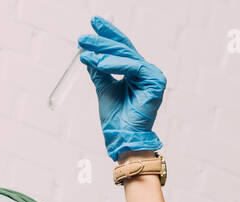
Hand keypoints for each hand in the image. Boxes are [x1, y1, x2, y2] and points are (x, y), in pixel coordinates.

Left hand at [78, 15, 165, 161]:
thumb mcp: (103, 90)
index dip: (107, 35)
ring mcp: (152, 75)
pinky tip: (100, 63)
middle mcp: (145, 71)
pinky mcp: (155, 82)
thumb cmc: (116, 119)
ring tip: (86, 52)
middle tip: (84, 36)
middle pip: (123, 49)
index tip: (93, 23)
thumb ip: (99, 72)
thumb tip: (88, 55)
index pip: (121, 49)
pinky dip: (115, 64)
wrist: (123, 138)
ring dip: (104, 53)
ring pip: (126, 56)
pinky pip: (133, 67)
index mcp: (135, 72)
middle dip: (102, 40)